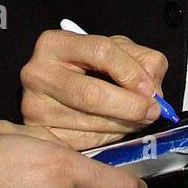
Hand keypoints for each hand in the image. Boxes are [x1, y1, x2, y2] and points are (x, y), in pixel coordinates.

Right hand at [20, 29, 168, 149]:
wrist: (54, 92)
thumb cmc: (88, 69)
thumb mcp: (115, 51)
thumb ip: (141, 60)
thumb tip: (153, 89)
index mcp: (55, 44)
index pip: (100, 51)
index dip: (130, 71)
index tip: (150, 89)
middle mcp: (37, 73)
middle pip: (92, 93)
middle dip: (130, 106)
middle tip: (152, 112)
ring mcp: (34, 107)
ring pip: (90, 123)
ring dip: (123, 126)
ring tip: (136, 121)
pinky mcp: (39, 135)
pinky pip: (82, 144)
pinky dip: (107, 140)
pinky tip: (115, 131)